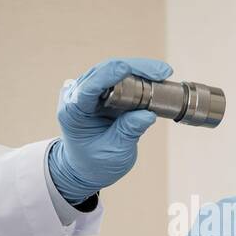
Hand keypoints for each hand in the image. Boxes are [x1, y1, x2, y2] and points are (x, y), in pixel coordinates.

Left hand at [47, 57, 172, 203]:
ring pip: (114, 69)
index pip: (89, 87)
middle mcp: (76, 95)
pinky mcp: (100, 89)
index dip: (108, 75)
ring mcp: (88, 89)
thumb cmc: (95, 163)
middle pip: (105, 71)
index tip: (126, 68)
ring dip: (140, 70)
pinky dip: (137, 76)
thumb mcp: (114, 152)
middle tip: (162, 72)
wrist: (86, 167)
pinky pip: (119, 76)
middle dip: (135, 69)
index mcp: (73, 112)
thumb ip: (129, 132)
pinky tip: (155, 77)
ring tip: (163, 73)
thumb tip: (147, 114)